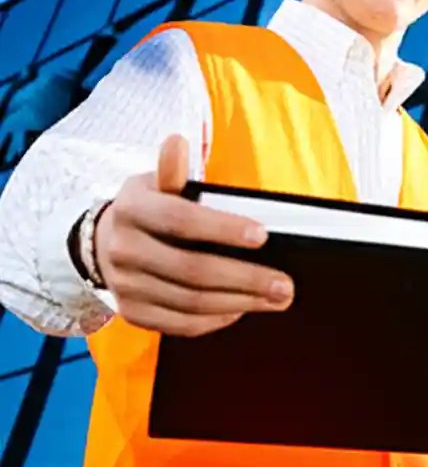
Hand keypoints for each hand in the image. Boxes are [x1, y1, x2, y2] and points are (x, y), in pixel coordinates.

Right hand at [96, 134, 293, 336]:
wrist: (104, 242)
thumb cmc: (149, 207)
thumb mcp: (156, 183)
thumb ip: (173, 171)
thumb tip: (177, 142)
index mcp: (132, 208)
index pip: (182, 221)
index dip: (223, 229)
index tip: (263, 236)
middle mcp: (123, 249)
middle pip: (192, 270)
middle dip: (245, 279)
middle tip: (285, 285)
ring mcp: (124, 285)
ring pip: (190, 302)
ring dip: (240, 303)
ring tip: (276, 299)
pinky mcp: (132, 312)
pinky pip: (179, 325)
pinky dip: (215, 320)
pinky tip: (242, 310)